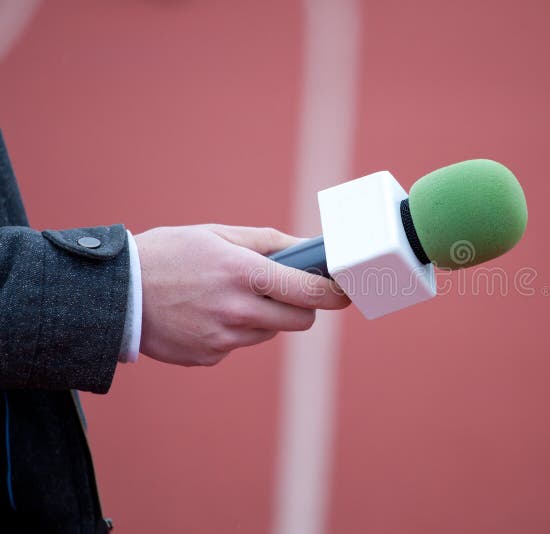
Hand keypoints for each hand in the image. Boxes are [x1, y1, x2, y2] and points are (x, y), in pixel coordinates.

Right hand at [134, 224, 349, 365]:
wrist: (115, 293)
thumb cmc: (169, 254)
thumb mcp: (219, 235)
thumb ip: (269, 243)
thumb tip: (308, 248)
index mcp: (244, 274)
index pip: (310, 292)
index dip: (336, 294)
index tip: (346, 292)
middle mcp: (238, 311)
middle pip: (300, 320)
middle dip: (301, 306)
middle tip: (285, 290)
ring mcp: (223, 339)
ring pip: (268, 332)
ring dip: (263, 317)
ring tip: (227, 296)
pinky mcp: (209, 357)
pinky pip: (238, 345)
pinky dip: (233, 331)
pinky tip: (206, 313)